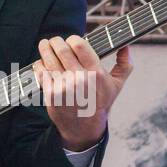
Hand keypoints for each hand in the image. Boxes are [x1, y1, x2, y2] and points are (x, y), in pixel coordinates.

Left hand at [33, 36, 132, 150]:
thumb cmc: (100, 103)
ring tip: (45, 44)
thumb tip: (126, 47)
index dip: (73, 39)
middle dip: (56, 42)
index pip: (79, 45)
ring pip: (49, 59)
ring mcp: (64, 87)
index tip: (71, 40)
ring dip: (45, 48)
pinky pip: (41, 72)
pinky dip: (39, 65)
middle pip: (61, 50)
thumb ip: (124, 65)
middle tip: (55, 41)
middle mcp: (79, 79)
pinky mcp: (51, 94)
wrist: (84, 126)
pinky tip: (41, 62)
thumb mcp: (117, 85)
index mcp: (95, 73)